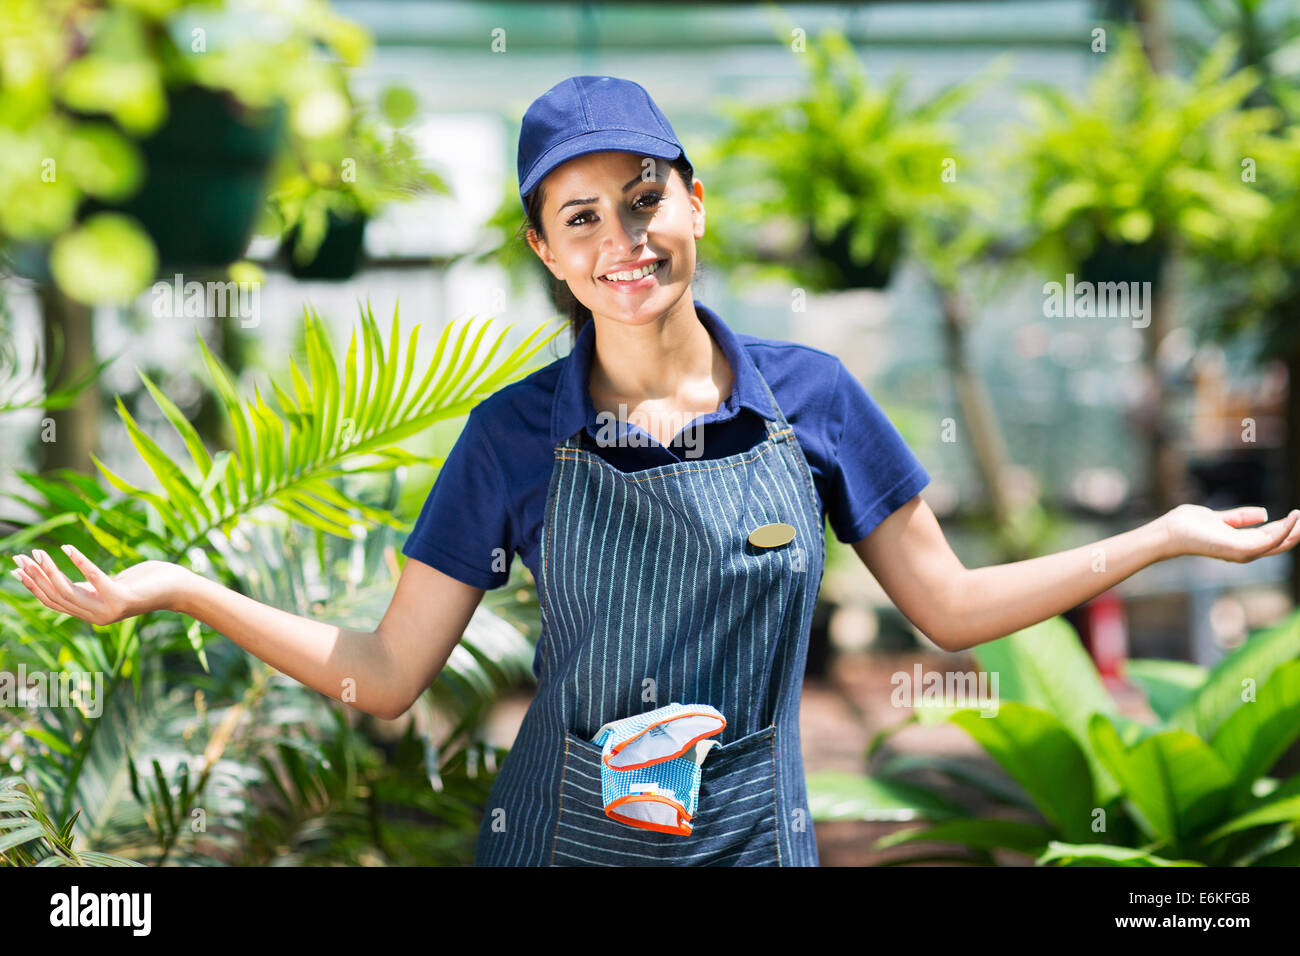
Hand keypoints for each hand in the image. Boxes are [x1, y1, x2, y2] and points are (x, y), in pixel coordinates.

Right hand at [8, 545, 191, 624]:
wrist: (179, 588)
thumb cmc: (145, 582)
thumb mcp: (109, 585)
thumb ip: (86, 586)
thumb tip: (59, 577)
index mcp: (90, 613)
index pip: (53, 602)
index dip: (33, 586)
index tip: (16, 569)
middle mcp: (96, 617)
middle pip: (56, 596)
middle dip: (35, 576)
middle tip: (20, 557)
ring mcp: (109, 610)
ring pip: (69, 591)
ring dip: (50, 570)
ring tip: (39, 552)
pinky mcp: (122, 598)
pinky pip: (95, 579)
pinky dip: (80, 562)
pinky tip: (67, 548)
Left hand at [1159, 504, 1299, 562]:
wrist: (1170, 532)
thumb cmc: (1188, 525)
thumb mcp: (1221, 517)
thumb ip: (1241, 517)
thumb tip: (1266, 513)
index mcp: (1240, 543)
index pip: (1270, 536)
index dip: (1287, 527)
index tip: (1299, 515)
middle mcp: (1244, 551)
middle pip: (1279, 542)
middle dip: (1296, 531)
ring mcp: (1243, 552)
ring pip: (1279, 543)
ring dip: (1295, 531)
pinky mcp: (1241, 550)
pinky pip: (1270, 540)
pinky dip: (1285, 529)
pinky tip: (1294, 518)